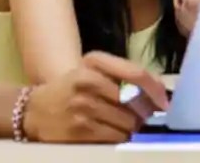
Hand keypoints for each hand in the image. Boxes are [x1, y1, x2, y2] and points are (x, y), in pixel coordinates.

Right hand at [24, 51, 168, 142]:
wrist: (35, 110)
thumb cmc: (72, 88)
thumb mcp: (94, 71)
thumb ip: (125, 74)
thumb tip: (161, 91)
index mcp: (94, 61)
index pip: (136, 73)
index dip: (155, 89)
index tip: (164, 101)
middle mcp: (88, 81)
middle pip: (135, 100)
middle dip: (144, 111)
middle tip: (143, 115)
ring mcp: (83, 106)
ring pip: (128, 121)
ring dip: (133, 126)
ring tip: (125, 123)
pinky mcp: (80, 129)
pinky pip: (116, 136)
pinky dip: (121, 137)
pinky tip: (114, 132)